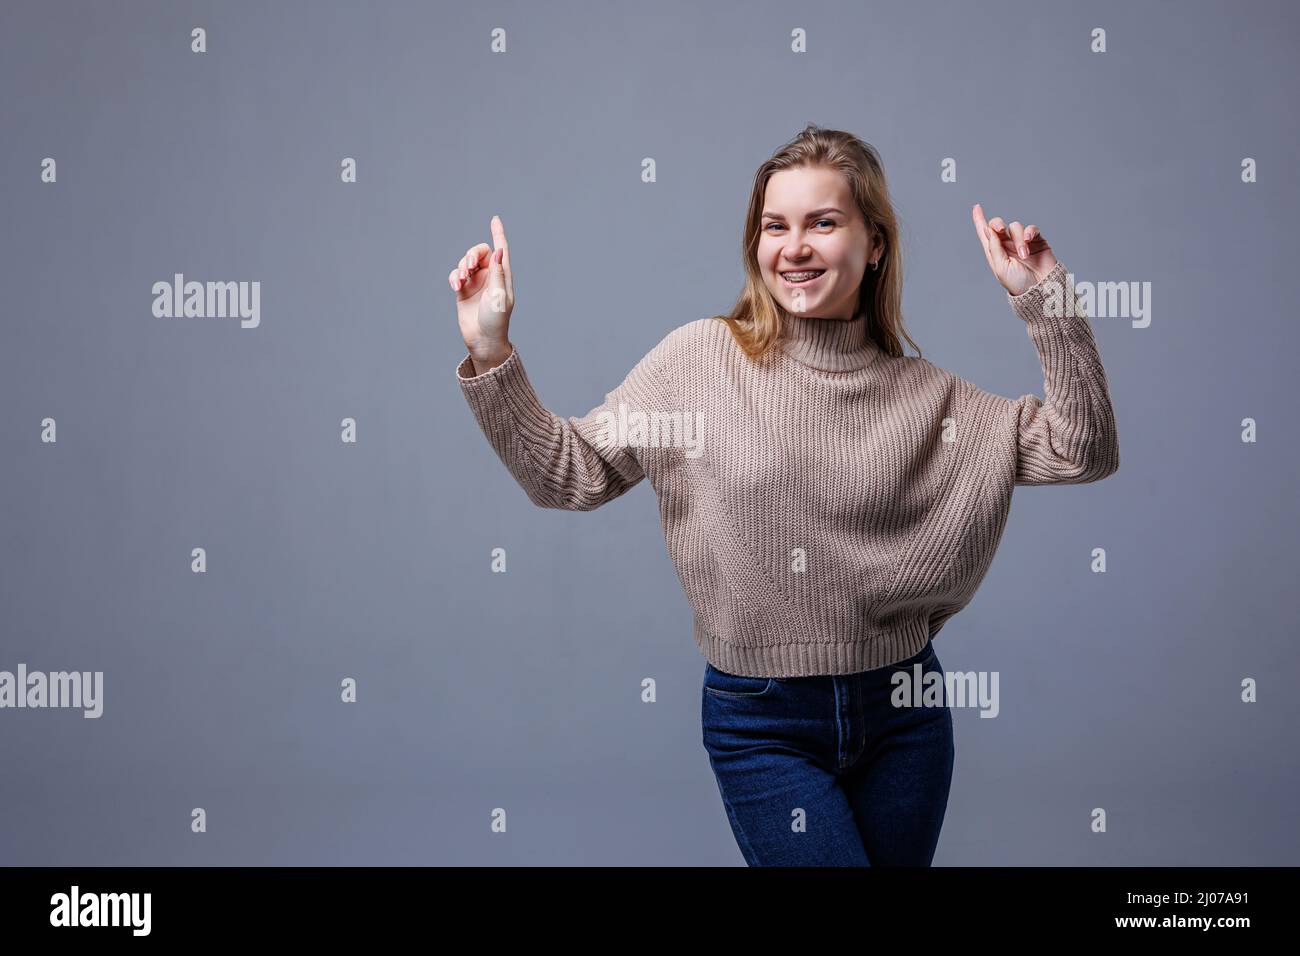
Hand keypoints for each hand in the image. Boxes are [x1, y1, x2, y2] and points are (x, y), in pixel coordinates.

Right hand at [448, 215, 514, 364]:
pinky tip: (456, 286)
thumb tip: (499, 252)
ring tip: (461, 280)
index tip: (495, 219)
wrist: (483, 340)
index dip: (498, 234)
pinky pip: (456, 275)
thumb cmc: (496, 320)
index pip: (501, 250)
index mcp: (503, 276)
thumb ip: (497, 274)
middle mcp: (490, 277)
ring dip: (461, 267)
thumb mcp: (499, 296)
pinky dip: (454, 277)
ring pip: (466, 262)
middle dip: (472, 255)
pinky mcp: (464, 291)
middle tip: (469, 267)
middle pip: (480, 253)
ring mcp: (476, 283)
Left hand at [971, 203, 1058, 295]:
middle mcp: (1007, 245)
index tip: (976, 207)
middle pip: (998, 226)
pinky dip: (1030, 232)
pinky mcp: (1037, 241)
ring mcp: (1021, 242)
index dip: (980, 220)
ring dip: (1019, 240)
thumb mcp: (1001, 268)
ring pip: (1015, 227)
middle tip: (1000, 230)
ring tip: (1024, 255)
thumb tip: (987, 229)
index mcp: (995, 253)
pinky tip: (1029, 241)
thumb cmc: (1019, 283)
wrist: (1041, 288)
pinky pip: (1031, 229)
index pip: (985, 234)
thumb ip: (994, 248)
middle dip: (997, 224)